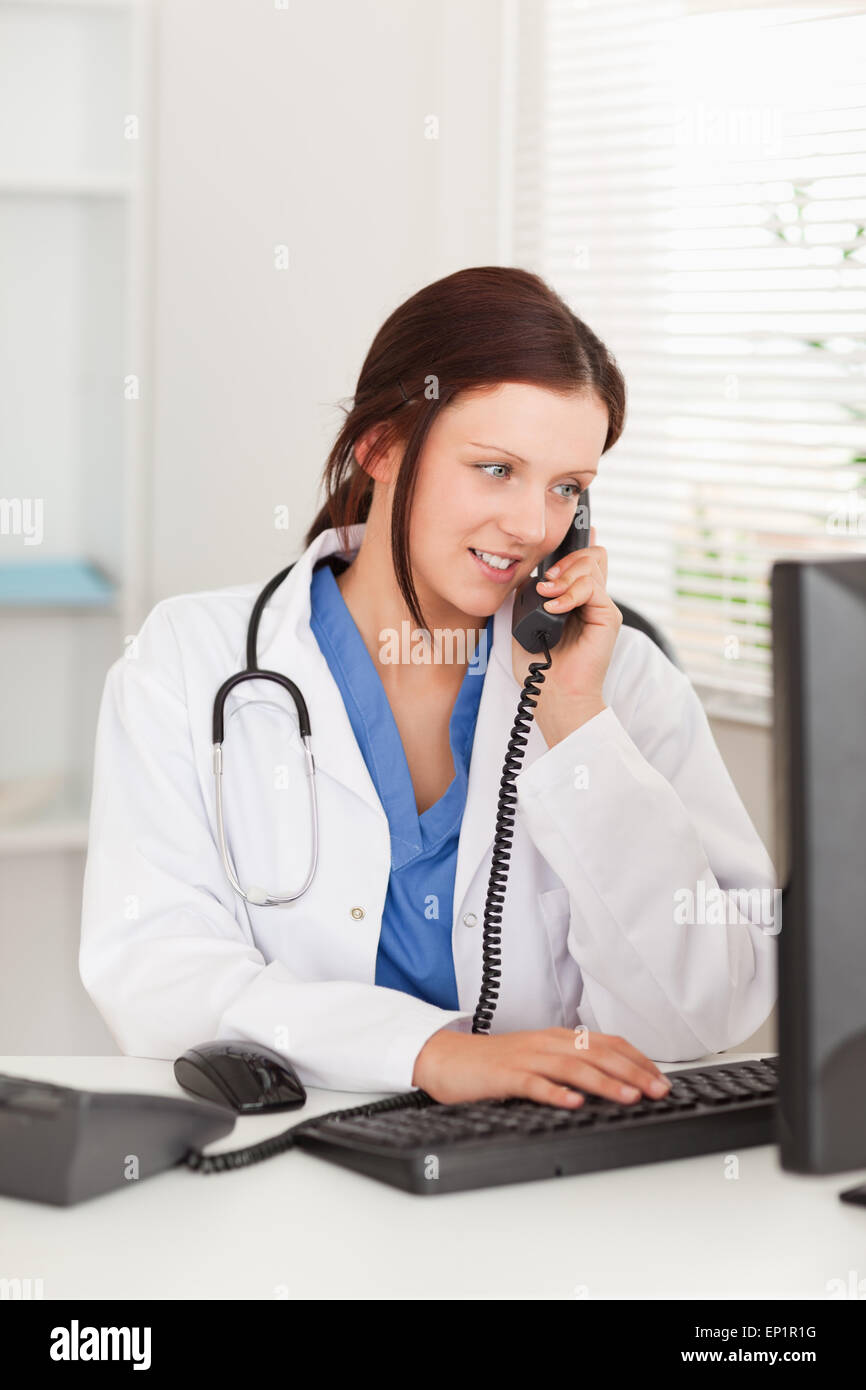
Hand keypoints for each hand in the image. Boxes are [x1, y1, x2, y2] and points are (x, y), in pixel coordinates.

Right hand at [412, 1026, 671, 1108]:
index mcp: (558, 1038)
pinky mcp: (505, 1076)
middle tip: (658, 1090)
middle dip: (632, 1072)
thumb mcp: (539, 1059)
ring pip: (572, 1067)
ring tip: (629, 1096)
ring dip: (604, 1083)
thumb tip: (612, 1081)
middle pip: (598, 1054)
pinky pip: (534, 1083)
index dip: (637, 1060)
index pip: (608, 1043)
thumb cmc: (495, 1064)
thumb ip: (570, 1065)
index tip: (661, 1079)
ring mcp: (526, 1058)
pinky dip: (556, 1093)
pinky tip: (573, 1104)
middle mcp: (547, 1043)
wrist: (448, 1059)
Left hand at [511, 526, 621, 742]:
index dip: (574, 547)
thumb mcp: (526, 619)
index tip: (557, 550)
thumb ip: (532, 593)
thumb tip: (532, 572)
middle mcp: (593, 600)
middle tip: (547, 581)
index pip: (584, 560)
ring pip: (591, 564)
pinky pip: (593, 587)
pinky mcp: (609, 617)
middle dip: (565, 560)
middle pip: (590, 555)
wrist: (553, 693)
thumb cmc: (538, 664)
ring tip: (548, 597)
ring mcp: (602, 607)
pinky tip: (555, 609)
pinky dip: (570, 594)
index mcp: (576, 598)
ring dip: (565, 576)